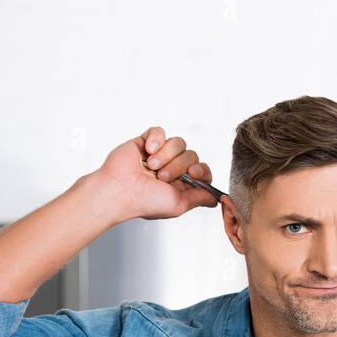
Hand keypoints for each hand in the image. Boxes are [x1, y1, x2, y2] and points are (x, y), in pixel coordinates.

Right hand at [93, 126, 219, 222]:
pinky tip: (148, 151)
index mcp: (180, 184)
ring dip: (166, 155)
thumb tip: (216, 198)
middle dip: (179, 166)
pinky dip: (156, 139)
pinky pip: (160, 131)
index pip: (203, 170)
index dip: (202, 170)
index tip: (194, 174)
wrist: (119, 190)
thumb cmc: (145, 202)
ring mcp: (159, 154)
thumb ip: (199, 198)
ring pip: (179, 143)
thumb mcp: (179, 205)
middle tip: (161, 176)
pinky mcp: (145, 141)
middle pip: (192, 155)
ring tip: (152, 166)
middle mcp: (172, 168)